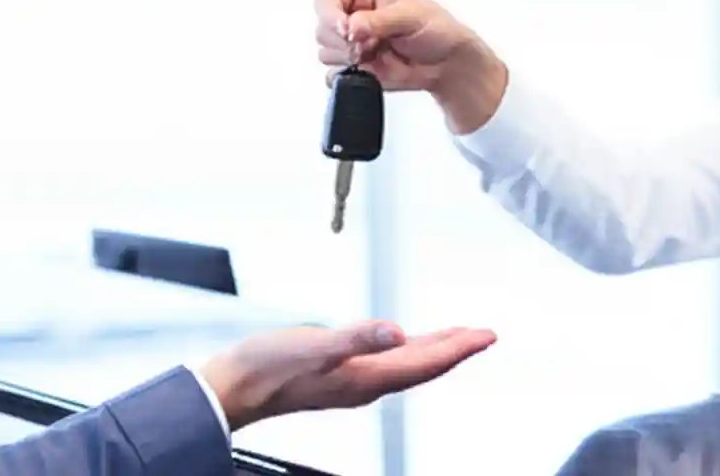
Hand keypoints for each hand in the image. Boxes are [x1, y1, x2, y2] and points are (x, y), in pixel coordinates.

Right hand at [201, 319, 496, 430]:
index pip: (425, 362)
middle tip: (484, 335)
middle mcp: (366, 383)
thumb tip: (397, 332)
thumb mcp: (314, 346)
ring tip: (458, 338)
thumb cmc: (267, 368)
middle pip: (424, 365)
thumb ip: (356, 338)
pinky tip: (405, 341)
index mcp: (366, 378)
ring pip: (407, 364)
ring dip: (435, 350)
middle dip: (456, 349)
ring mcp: (353, 379)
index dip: (459, 348)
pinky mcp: (339, 372)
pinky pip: (387, 361)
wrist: (233, 388)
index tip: (486, 335)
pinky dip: (407, 349)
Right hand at [313, 0, 508, 133]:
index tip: (346, 30)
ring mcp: (352, 45)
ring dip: (347, 57)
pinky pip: (334, 75)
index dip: (330, 14)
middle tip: (368, 45)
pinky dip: (348, 75)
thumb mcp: (410, 16)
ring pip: (325, 52)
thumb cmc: (435, 29)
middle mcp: (352, 17)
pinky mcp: (356, 68)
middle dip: (341, 40)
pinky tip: (371, 70)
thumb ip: (378, 20)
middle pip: (322, 28)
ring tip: (377, 53)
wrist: (447, 63)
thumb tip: (351, 27)